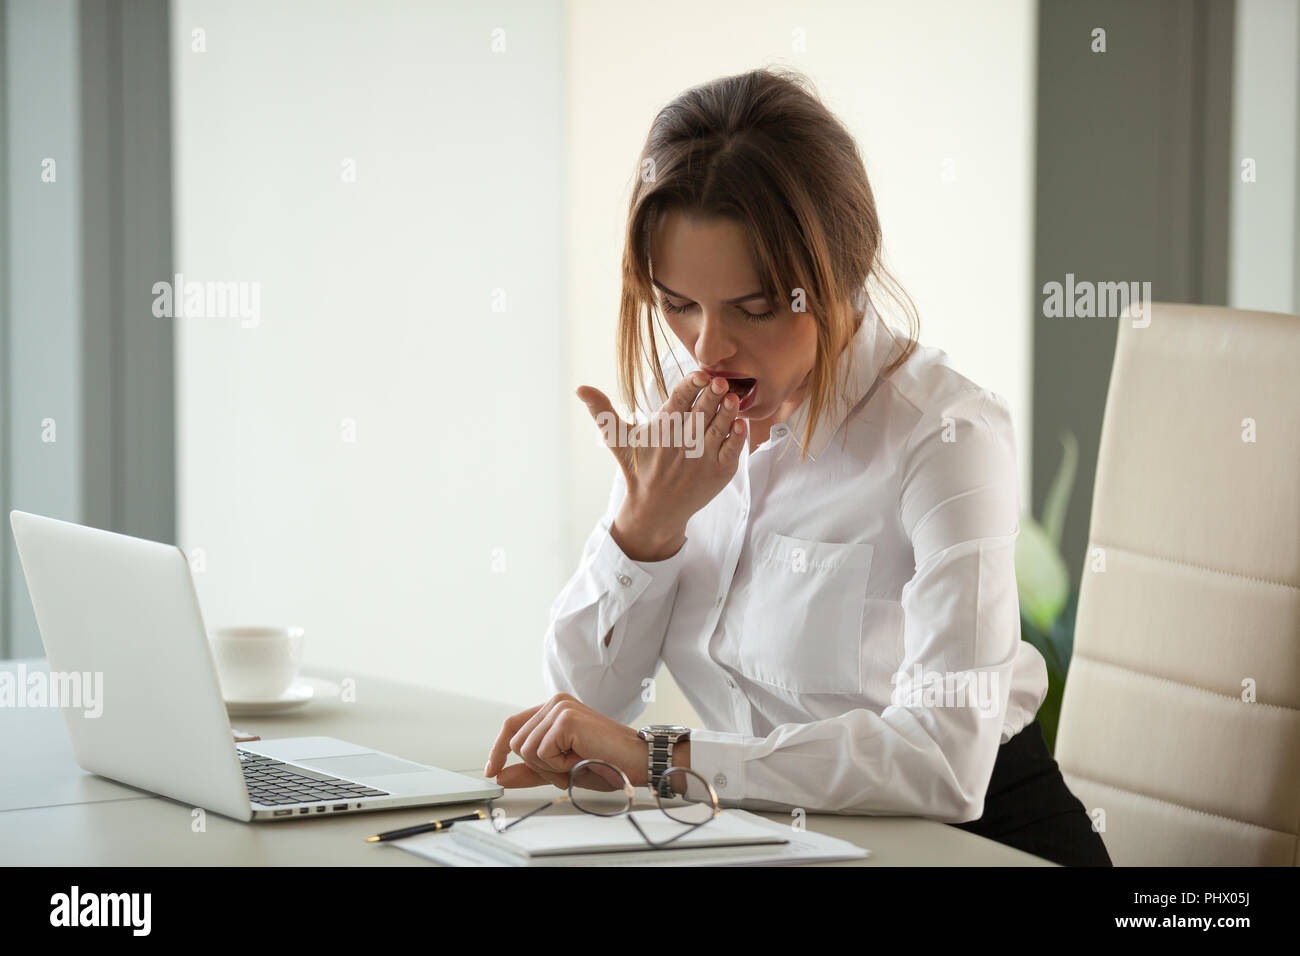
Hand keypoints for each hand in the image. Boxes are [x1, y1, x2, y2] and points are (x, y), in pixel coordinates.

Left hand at [484, 693, 648, 789]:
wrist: (633, 763)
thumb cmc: (604, 762)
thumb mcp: (559, 769)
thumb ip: (529, 771)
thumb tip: (500, 775)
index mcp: (553, 708)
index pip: (512, 726)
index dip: (498, 749)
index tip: (492, 770)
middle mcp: (555, 702)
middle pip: (517, 743)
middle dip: (539, 766)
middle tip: (568, 767)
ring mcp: (560, 708)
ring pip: (526, 750)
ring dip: (550, 767)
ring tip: (576, 761)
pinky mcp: (566, 719)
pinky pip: (541, 753)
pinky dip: (559, 766)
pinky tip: (580, 757)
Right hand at [578, 372, 745, 561]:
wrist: (655, 509)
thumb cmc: (638, 467)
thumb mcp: (618, 440)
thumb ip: (602, 411)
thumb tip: (580, 388)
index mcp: (661, 430)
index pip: (678, 401)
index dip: (690, 386)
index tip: (700, 374)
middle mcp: (682, 444)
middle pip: (700, 413)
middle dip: (711, 395)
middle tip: (720, 381)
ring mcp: (702, 459)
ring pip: (718, 429)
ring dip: (726, 412)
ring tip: (732, 397)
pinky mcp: (718, 473)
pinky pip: (731, 451)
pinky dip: (737, 437)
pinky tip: (740, 422)